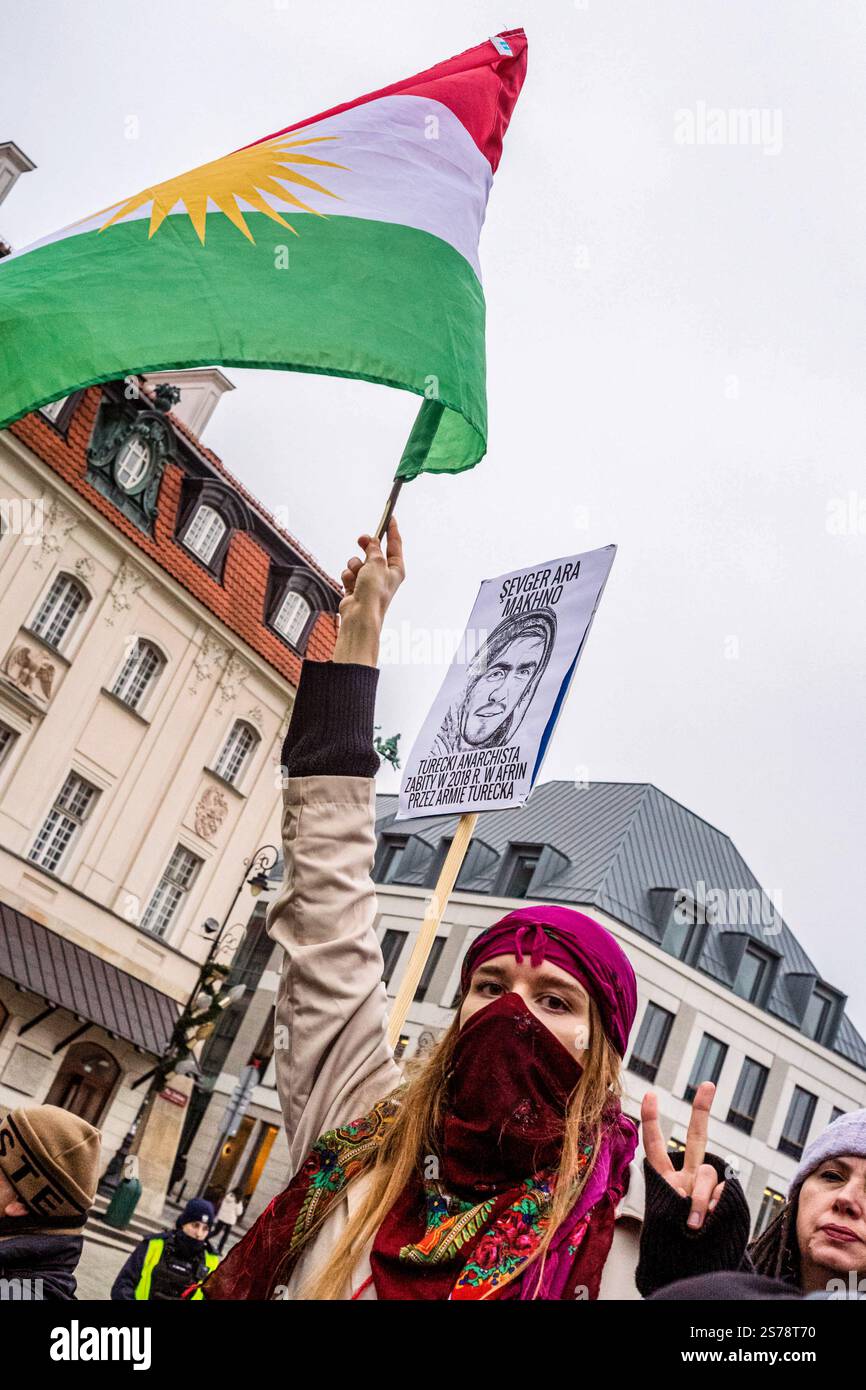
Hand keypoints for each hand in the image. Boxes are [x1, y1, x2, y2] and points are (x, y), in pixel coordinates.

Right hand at [332, 516, 404, 666]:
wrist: (359, 616)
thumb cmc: (373, 593)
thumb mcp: (376, 563)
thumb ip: (374, 549)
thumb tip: (373, 541)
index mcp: (396, 570)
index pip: (395, 545)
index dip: (392, 530)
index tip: (390, 516)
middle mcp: (384, 575)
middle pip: (374, 551)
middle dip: (366, 546)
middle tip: (361, 539)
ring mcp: (369, 582)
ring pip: (358, 561)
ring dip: (354, 565)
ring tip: (357, 575)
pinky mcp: (356, 587)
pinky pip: (349, 573)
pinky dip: (347, 577)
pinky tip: (350, 585)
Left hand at [641, 1082, 724, 1229]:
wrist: (692, 1266)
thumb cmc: (672, 1241)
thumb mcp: (668, 1218)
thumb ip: (689, 1200)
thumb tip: (714, 1195)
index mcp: (666, 1179)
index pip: (655, 1146)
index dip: (651, 1121)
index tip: (650, 1094)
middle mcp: (688, 1178)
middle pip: (697, 1139)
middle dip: (702, 1111)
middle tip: (707, 1085)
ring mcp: (707, 1189)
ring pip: (708, 1176)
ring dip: (700, 1200)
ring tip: (695, 1224)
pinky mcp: (726, 1200)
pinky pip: (722, 1196)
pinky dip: (715, 1209)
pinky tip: (712, 1221)